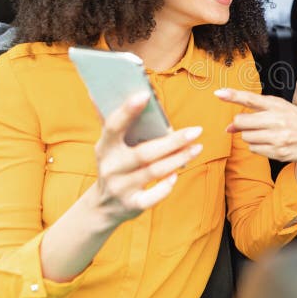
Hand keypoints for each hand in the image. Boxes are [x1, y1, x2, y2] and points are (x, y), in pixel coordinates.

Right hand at [91, 92, 202, 227]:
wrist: (103, 206)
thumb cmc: (116, 164)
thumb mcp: (109, 145)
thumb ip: (114, 121)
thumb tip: (99, 91)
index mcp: (105, 146)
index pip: (114, 125)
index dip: (128, 110)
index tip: (145, 95)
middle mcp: (110, 167)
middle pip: (144, 152)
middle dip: (173, 141)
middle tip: (197, 130)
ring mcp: (120, 187)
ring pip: (154, 172)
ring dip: (178, 159)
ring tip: (197, 147)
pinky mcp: (131, 205)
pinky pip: (151, 197)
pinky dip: (165, 187)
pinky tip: (176, 175)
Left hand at [215, 88, 296, 168]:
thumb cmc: (295, 121)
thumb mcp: (279, 109)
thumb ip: (254, 113)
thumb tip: (228, 127)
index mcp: (277, 105)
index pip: (251, 98)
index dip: (233, 95)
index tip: (218, 93)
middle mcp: (278, 119)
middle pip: (242, 121)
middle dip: (242, 124)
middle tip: (254, 125)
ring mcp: (278, 137)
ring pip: (246, 137)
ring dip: (250, 137)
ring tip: (267, 134)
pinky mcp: (279, 152)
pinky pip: (254, 149)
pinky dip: (257, 147)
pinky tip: (270, 143)